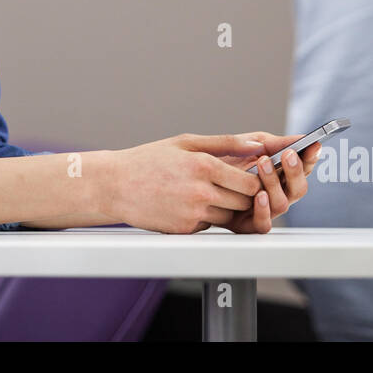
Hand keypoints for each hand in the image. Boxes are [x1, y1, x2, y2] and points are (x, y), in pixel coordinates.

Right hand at [95, 133, 267, 233]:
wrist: (115, 185)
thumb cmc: (149, 160)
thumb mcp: (186, 143)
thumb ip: (226, 143)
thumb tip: (258, 144)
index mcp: (204, 166)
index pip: (250, 183)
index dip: (255, 181)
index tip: (248, 176)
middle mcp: (201, 192)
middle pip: (244, 202)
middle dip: (243, 195)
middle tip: (230, 184)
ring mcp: (192, 213)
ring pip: (229, 216)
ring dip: (225, 207)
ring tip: (205, 191)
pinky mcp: (184, 230)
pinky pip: (209, 225)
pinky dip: (206, 216)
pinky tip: (188, 202)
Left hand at [214, 131, 321, 233]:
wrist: (183, 176)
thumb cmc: (212, 159)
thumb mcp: (241, 145)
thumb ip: (269, 142)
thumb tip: (299, 137)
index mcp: (276, 174)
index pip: (301, 168)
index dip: (310, 158)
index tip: (313, 145)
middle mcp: (273, 193)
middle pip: (298, 189)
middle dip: (296, 171)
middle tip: (288, 154)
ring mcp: (261, 209)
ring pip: (282, 204)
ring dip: (276, 183)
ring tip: (263, 164)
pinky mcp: (245, 223)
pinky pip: (263, 224)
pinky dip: (264, 210)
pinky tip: (259, 195)